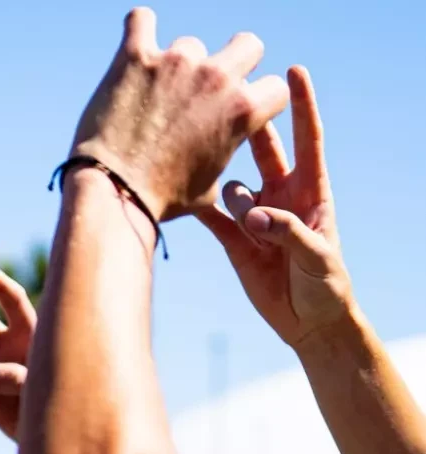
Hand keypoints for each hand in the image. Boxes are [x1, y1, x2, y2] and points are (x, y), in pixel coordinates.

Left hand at [71, 8, 287, 219]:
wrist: (113, 192)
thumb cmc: (162, 199)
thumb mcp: (210, 187)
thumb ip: (222, 153)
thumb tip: (219, 147)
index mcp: (244, 110)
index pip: (276, 86)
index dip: (258, 99)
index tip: (239, 108)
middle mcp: (217, 78)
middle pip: (248, 44)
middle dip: (233, 64)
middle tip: (205, 88)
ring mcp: (177, 63)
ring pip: (190, 46)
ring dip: (177, 66)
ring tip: (152, 96)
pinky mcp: (136, 57)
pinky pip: (141, 20)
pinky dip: (139, 31)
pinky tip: (134, 51)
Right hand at [194, 67, 352, 347]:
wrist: (308, 323)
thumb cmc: (326, 286)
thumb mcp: (316, 258)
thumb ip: (287, 232)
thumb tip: (254, 217)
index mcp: (310, 192)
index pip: (306, 140)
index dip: (301, 106)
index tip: (292, 73)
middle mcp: (280, 196)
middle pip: (262, 150)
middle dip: (248, 128)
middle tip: (230, 106)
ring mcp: (255, 216)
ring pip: (231, 186)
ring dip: (233, 199)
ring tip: (250, 231)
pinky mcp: (233, 240)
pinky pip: (210, 217)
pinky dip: (199, 208)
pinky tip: (185, 202)